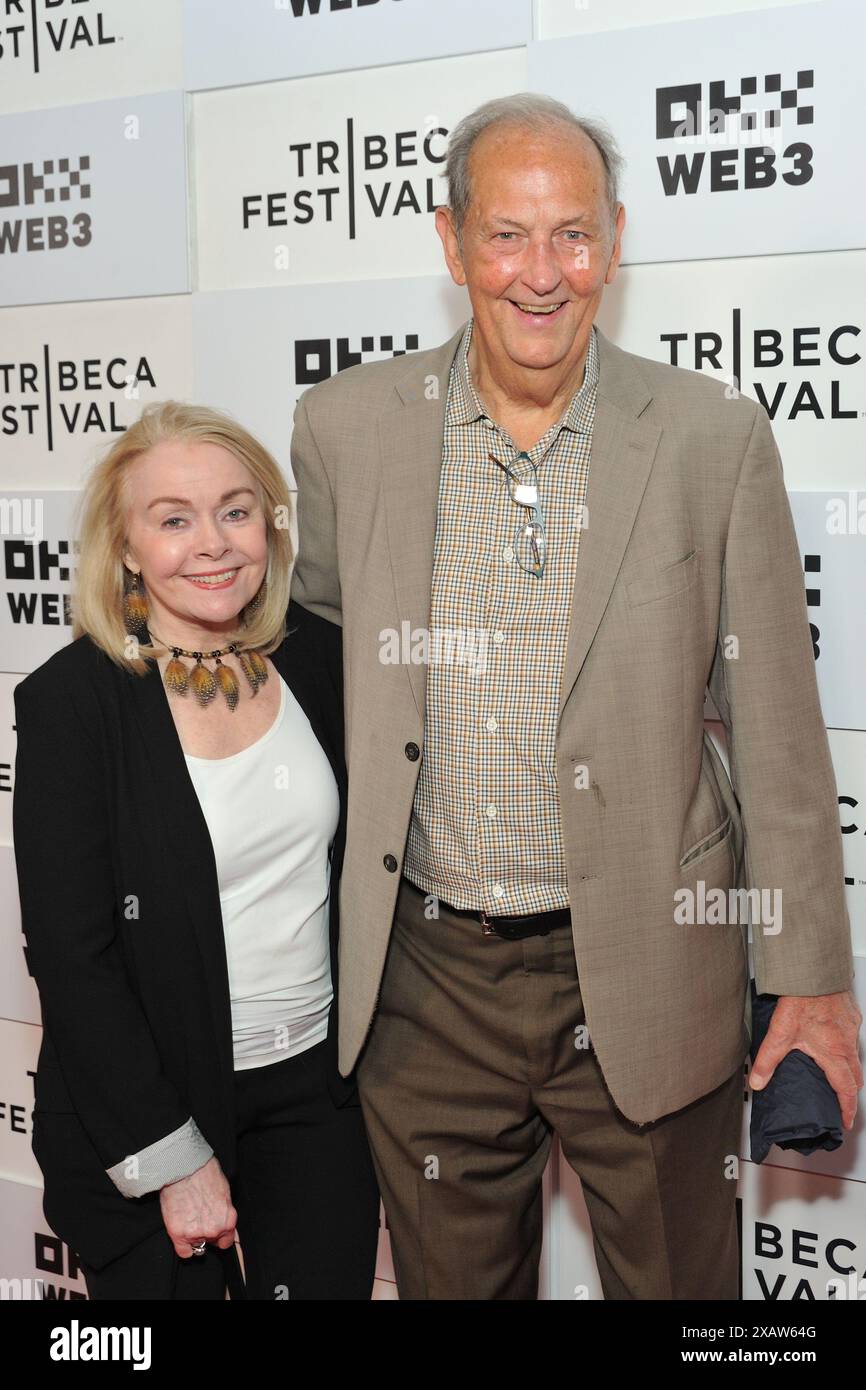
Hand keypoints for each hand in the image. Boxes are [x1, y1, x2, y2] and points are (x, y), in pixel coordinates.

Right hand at [159, 1155, 237, 1257]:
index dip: (220, 1236)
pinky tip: (182, 1234)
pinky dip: (183, 1247)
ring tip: (189, 1218)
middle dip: (207, 1234)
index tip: (215, 1233)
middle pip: (212, 1242)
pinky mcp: (178, 1233)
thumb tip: (224, 1220)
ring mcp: (196, 1233)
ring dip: (194, 1236)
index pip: (227, 1241)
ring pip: (198, 1245)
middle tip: (199, 1219)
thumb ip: (225, 1211)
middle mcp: (214, 1230)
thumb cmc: (205, 1172)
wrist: (184, 1167)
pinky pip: (184, 1252)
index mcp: (228, 1219)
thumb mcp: (224, 1191)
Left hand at [749, 989, 863, 1129]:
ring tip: (836, 1072)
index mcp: (834, 1052)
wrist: (814, 970)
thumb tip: (757, 1081)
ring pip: (856, 1054)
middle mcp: (847, 1041)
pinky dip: (847, 1045)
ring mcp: (851, 1026)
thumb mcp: (780, 1033)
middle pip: (856, 1075)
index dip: (846, 1109)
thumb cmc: (803, 997)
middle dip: (849, 1091)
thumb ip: (767, 1060)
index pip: (845, 1090)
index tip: (845, 1121)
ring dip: (849, 1067)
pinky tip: (832, 1039)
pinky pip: (853, 1035)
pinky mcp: (850, 1012)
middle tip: (841, 1101)